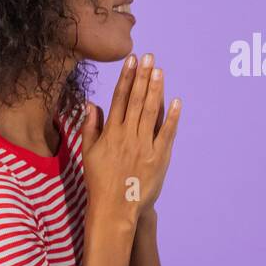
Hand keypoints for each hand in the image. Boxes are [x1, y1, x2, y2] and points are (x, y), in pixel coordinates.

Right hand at [83, 53, 181, 222]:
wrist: (114, 209)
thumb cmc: (99, 181)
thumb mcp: (88, 153)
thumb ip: (90, 127)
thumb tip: (92, 103)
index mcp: (110, 133)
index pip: (119, 98)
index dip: (126, 78)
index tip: (132, 60)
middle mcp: (127, 136)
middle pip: (136, 100)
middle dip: (143, 76)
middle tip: (149, 57)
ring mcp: (143, 146)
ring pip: (150, 112)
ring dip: (156, 90)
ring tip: (160, 70)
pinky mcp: (158, 158)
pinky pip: (166, 134)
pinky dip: (171, 117)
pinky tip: (177, 101)